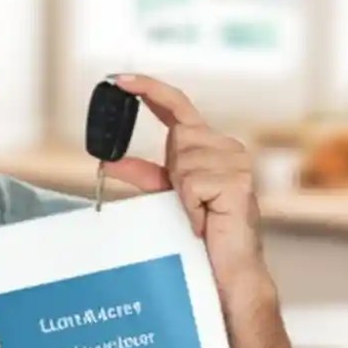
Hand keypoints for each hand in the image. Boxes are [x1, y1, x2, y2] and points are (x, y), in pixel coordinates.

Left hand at [100, 74, 269, 293]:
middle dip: (173, 168)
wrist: (227, 267)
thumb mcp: (165, 196)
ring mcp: (238, 163)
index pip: (178, 106)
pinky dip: (190, 206)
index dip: (149, 89)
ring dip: (182, 191)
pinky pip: (192, 183)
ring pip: (184, 160)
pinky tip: (204, 221)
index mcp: (209, 146)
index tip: (119, 80)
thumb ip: (143, 174)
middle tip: (187, 200)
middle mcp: (228, 147)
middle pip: (179, 135)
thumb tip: (108, 160)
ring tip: (199, 213)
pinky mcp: (239, 182)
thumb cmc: (203, 231)